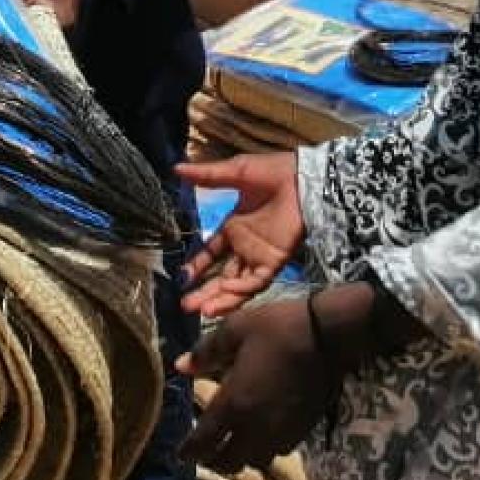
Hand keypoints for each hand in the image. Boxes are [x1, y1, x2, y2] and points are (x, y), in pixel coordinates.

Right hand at [175, 151, 303, 317]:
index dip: (197, 267)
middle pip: (222, 276)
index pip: (211, 254)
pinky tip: (226, 290)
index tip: (182, 278)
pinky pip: (256, 282)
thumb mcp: (235, 171)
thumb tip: (177, 169)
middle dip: (205, 291)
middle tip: (186, 305)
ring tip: (202, 311)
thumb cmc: (271, 172)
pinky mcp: (274, 261)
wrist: (302, 178)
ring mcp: (260, 256)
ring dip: (221, 298)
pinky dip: (242, 289)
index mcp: (234, 228)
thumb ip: (207, 176)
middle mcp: (245, 247)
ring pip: (238, 285)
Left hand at [175, 296, 344, 470]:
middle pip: (231, 460)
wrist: (327, 337)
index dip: (190, 451)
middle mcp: (256, 426)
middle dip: (215, 461)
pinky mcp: (303, 430)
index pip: (205, 440)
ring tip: (234, 445)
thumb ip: (206, 353)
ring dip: (242, 457)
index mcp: (234, 403)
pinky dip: (266, 449)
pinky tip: (263, 434)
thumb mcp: (234, 330)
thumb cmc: (276, 329)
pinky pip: (279, 451)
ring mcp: (282, 431)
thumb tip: (180, 367)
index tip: (180, 456)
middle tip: (206, 453)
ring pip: (256, 460)